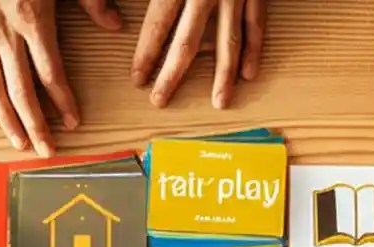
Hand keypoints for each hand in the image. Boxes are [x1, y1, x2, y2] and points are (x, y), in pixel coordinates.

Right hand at [0, 0, 121, 155]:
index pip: (51, 72)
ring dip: (6, 118)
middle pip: (20, 88)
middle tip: (46, 150)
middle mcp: (3, 30)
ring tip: (18, 141)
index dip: (63, 100)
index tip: (73, 122)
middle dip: (34, 123)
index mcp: (32, 17)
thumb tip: (114, 25)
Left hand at [133, 0, 267, 108]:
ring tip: (219, 102)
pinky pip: (255, 25)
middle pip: (186, 42)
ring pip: (228, 41)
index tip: (138, 79)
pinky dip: (253, 50)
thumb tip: (117, 16)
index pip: (158, 25)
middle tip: (160, 100)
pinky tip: (248, 74)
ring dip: (223, 75)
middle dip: (172, 75)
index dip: (146, 54)